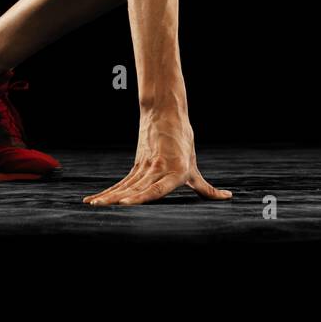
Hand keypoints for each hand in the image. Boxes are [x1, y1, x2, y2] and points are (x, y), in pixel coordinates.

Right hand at [83, 111, 232, 205]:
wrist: (166, 112)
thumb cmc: (183, 140)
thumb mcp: (194, 166)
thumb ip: (206, 187)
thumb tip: (227, 197)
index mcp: (174, 172)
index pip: (155, 189)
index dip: (140, 197)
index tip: (125, 204)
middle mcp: (157, 171)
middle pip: (135, 190)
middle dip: (118, 201)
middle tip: (101, 209)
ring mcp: (144, 168)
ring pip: (124, 186)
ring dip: (108, 197)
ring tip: (94, 206)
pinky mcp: (136, 166)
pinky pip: (121, 183)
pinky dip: (108, 192)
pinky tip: (94, 200)